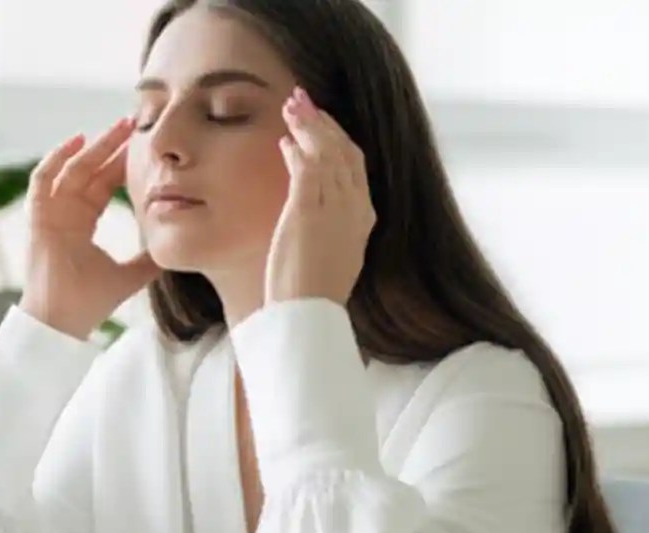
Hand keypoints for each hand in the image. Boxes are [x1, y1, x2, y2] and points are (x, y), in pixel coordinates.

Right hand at [19, 118, 160, 338]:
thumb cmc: (89, 302)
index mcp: (83, 223)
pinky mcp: (37, 218)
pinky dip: (57, 158)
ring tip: (118, 127)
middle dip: (111, 146)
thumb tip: (175, 246)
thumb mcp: (130, 274)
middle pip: (89, 170)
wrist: (63, 322)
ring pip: (71, 169)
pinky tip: (78, 140)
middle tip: (135, 123)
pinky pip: (42, 179)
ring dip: (93, 146)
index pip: (103, 184)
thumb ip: (149, 259)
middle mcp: (65, 214)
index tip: (143, 146)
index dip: (121, 164)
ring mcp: (49, 214)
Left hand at [265, 87, 375, 305]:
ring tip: (292, 105)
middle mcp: (354, 210)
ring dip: (309, 125)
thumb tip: (306, 201)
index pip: (355, 167)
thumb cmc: (313, 295)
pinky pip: (307, 167)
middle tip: (304, 100)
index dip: (338, 140)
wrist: (309, 316)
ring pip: (326, 153)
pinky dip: (299, 146)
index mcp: (363, 221)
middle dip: (324, 123)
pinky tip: (285, 137)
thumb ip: (322, 224)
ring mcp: (333, 209)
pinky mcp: (308, 212)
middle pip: (345, 152)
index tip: (321, 124)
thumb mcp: (328, 255)